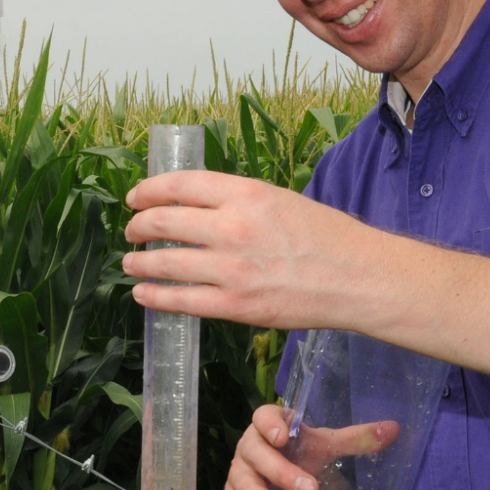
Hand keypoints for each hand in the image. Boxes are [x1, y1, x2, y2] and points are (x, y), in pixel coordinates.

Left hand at [122, 172, 379, 329]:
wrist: (358, 277)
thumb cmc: (326, 237)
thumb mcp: (280, 200)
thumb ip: (237, 202)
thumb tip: (197, 209)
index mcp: (245, 194)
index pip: (177, 185)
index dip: (147, 191)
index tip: (135, 197)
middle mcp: (232, 227)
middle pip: (162, 222)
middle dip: (138, 226)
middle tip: (131, 231)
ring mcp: (231, 269)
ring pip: (164, 263)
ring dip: (138, 263)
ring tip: (130, 264)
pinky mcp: (235, 305)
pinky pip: (180, 300)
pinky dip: (155, 296)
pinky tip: (143, 293)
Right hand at [223, 404, 398, 489]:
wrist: (283, 472)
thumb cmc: (304, 452)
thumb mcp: (328, 444)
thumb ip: (356, 438)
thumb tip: (393, 430)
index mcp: (268, 426)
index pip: (261, 417)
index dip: (269, 426)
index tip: (283, 437)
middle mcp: (248, 448)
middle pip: (255, 458)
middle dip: (282, 475)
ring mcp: (238, 476)